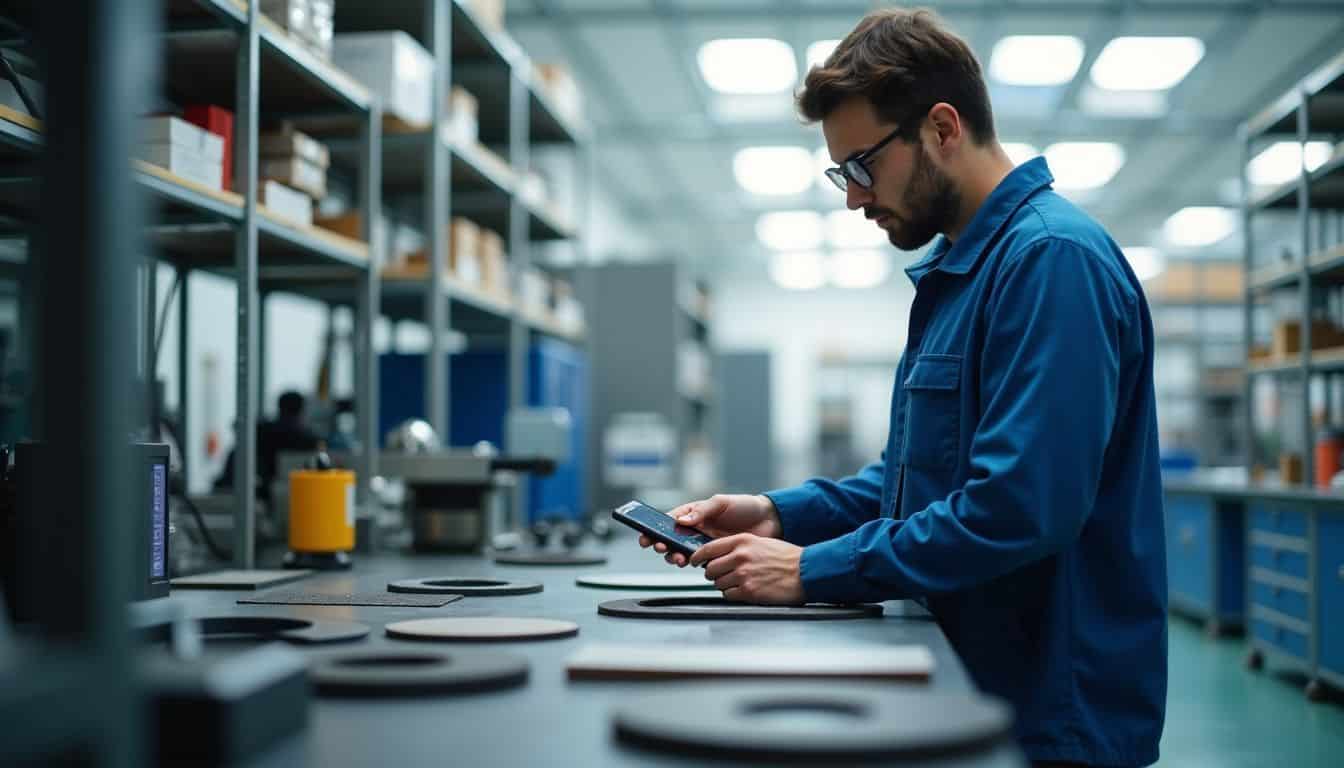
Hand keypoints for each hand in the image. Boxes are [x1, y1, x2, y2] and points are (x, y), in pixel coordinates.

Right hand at [638, 494, 781, 566]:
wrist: (768, 521)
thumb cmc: (744, 507)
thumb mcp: (722, 503)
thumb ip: (702, 511)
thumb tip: (681, 520)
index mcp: (694, 513)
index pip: (669, 520)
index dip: (655, 528)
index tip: (646, 536)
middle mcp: (695, 529)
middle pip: (670, 539)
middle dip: (661, 545)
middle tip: (660, 548)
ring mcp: (704, 543)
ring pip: (681, 552)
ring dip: (674, 556)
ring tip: (678, 558)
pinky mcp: (715, 555)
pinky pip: (698, 562)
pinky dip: (691, 564)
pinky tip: (691, 564)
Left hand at [691, 534, 803, 604]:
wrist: (804, 572)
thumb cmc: (786, 557)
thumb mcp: (760, 543)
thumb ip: (738, 547)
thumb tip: (720, 555)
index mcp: (742, 541)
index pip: (708, 548)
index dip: (697, 556)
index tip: (693, 560)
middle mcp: (740, 556)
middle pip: (710, 568)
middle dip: (713, 574)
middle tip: (722, 575)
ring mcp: (743, 574)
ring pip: (718, 583)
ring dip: (725, 585)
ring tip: (739, 582)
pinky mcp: (748, 591)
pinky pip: (728, 595)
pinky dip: (733, 595)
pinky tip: (745, 590)